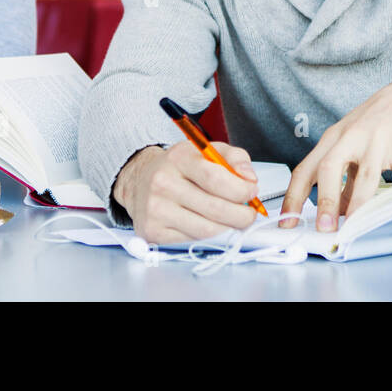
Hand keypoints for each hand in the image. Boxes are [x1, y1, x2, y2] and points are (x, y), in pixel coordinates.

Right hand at [113, 142, 261, 244]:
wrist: (140, 180)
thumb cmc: (179, 167)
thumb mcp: (206, 150)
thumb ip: (235, 158)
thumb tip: (249, 179)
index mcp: (179, 158)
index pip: (216, 178)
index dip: (241, 190)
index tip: (252, 192)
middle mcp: (163, 183)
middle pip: (215, 208)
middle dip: (242, 215)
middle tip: (249, 214)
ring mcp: (156, 209)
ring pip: (207, 230)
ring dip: (228, 229)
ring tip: (233, 220)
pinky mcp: (153, 231)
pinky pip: (192, 240)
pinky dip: (209, 236)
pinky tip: (211, 225)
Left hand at [278, 75, 391, 231]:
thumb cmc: (379, 121)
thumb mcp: (353, 143)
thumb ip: (344, 176)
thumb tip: (336, 213)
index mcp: (334, 137)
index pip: (305, 169)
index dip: (293, 197)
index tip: (288, 222)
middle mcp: (352, 136)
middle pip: (330, 167)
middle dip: (325, 201)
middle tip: (324, 228)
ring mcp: (379, 140)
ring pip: (365, 176)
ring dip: (358, 205)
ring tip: (354, 227)